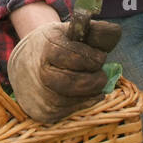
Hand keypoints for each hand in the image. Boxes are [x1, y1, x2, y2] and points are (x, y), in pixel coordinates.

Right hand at [7, 19, 122, 123]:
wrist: (26, 64)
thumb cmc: (56, 46)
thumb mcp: (72, 32)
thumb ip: (95, 31)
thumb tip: (116, 31)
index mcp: (47, 46)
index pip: (75, 56)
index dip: (93, 58)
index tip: (101, 57)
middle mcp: (39, 71)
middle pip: (72, 82)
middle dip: (94, 80)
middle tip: (102, 76)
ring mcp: (40, 93)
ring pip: (72, 99)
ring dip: (91, 92)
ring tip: (95, 84)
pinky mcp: (44, 112)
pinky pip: (71, 110)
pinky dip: (84, 102)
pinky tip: (87, 93)